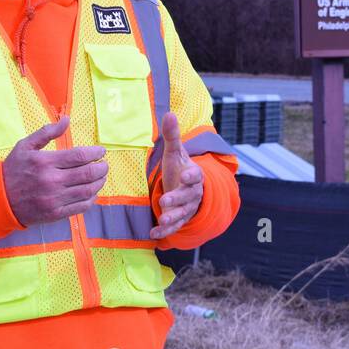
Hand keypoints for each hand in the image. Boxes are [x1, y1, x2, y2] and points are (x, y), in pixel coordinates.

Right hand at [1, 116, 107, 226]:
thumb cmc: (13, 170)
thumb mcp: (25, 146)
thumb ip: (46, 132)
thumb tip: (66, 119)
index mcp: (44, 162)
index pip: (79, 156)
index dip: (95, 153)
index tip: (101, 151)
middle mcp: (51, 181)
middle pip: (88, 173)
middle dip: (102, 167)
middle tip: (104, 164)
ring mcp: (54, 199)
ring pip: (88, 190)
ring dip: (100, 182)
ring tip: (101, 176)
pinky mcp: (56, 213)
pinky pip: (82, 206)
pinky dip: (92, 198)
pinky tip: (92, 191)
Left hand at [151, 111, 203, 240]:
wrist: (186, 189)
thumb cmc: (179, 169)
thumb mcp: (174, 153)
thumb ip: (172, 136)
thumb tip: (169, 113)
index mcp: (193, 175)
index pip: (195, 175)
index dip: (191, 176)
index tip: (185, 175)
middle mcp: (192, 193)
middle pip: (187, 197)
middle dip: (177, 199)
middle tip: (165, 201)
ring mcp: (186, 208)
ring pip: (182, 214)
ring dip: (172, 218)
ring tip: (162, 221)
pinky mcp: (179, 219)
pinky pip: (174, 227)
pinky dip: (164, 232)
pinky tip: (153, 235)